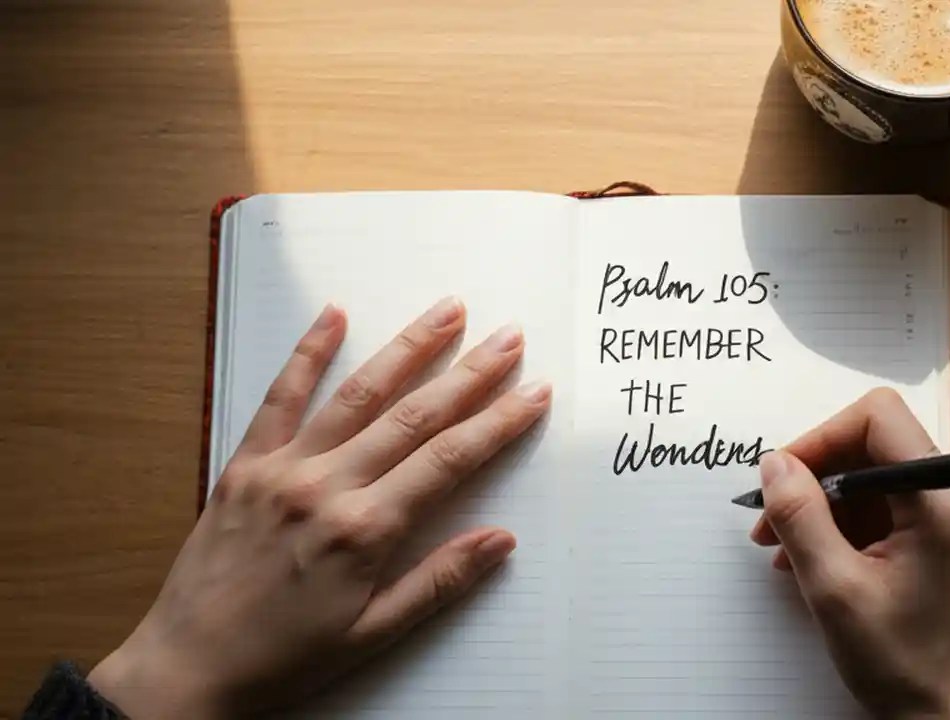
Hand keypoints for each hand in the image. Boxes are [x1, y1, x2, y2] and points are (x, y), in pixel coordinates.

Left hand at [88, 298, 550, 718]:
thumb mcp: (374, 634)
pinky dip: (307, 353)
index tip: (531, 392)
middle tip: (507, 337)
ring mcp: (282, 469)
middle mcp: (326, 487)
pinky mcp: (244, 465)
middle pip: (414, 417)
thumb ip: (440, 582)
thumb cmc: (283, 658)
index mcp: (365, 531)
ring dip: (407, 348)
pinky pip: (279, 398)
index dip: (498, 422)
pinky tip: (333, 315)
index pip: (449, 461)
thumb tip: (500, 540)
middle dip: (469, 373)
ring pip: (357, 394)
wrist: (188, 667)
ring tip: (447, 312)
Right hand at [750, 388, 949, 719]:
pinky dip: (851, 521)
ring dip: (828, 504)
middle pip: (877, 444)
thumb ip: (799, 518)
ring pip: (879, 473)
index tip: (784, 477)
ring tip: (787, 547)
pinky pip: (893, 502)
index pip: (879, 419)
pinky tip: (818, 555)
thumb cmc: (903, 667)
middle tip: (772, 519)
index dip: (821, 438)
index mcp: (949, 504)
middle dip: (817, 477)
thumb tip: (775, 463)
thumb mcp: (834, 590)